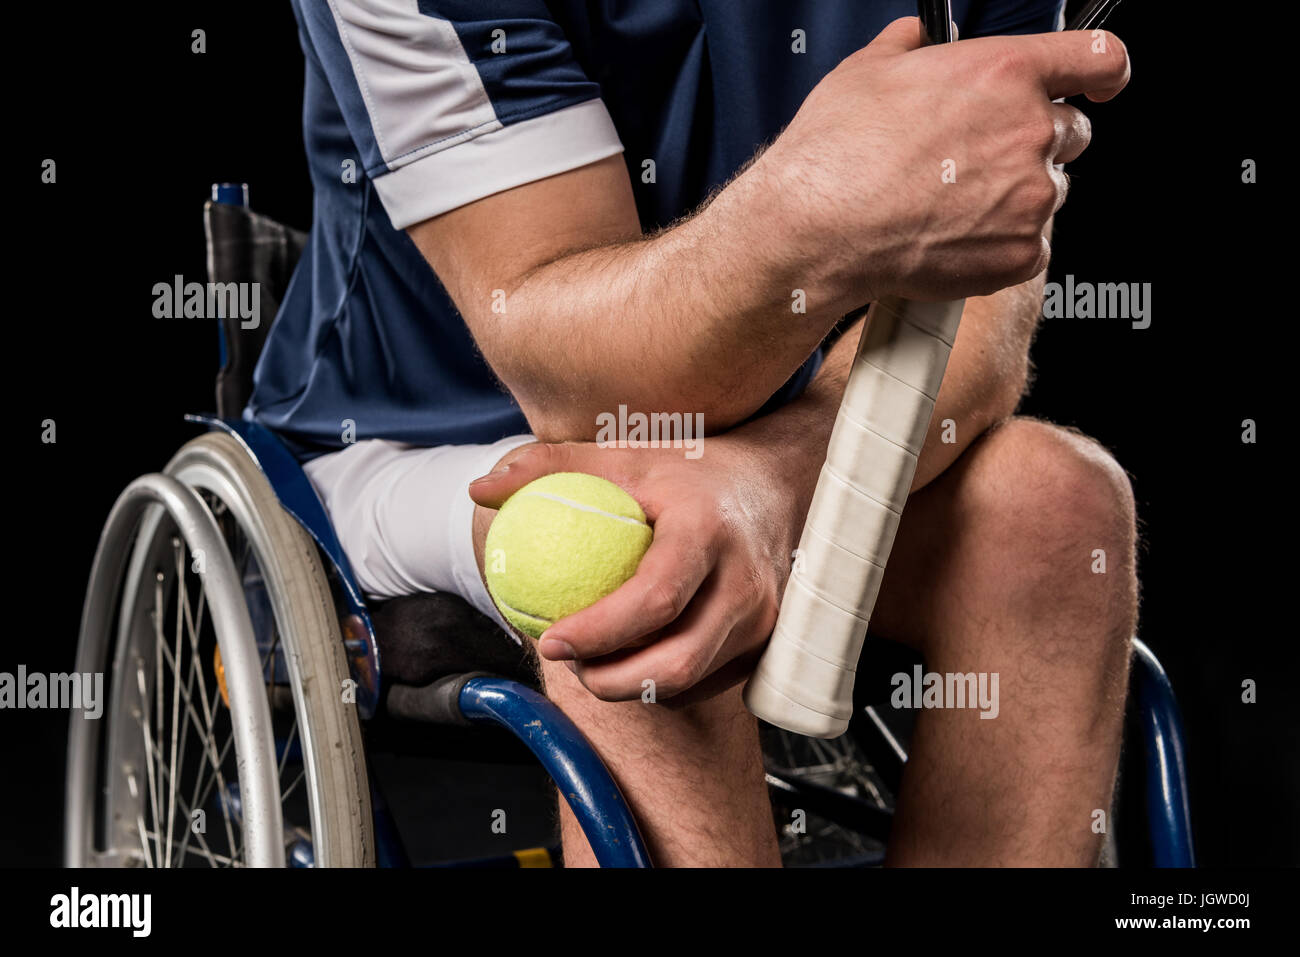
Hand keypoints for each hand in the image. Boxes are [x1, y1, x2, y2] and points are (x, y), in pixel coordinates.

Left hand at [469, 431, 810, 703]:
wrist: (773, 484)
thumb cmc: (690, 470)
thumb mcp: (623, 454)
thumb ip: (550, 466)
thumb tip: (481, 489)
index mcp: (708, 531)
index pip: (655, 600)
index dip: (599, 632)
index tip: (551, 640)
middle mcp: (745, 581)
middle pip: (676, 661)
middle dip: (609, 679)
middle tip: (565, 662)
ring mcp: (762, 618)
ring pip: (689, 681)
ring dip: (631, 684)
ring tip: (590, 659)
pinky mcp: (765, 642)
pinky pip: (705, 681)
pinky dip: (660, 682)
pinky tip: (630, 656)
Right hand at [760, 17, 1128, 300]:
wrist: (819, 229)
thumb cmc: (837, 155)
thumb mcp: (867, 70)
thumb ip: (911, 46)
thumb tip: (917, 39)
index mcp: (1005, 73)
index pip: (1098, 58)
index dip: (1105, 72)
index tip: (1101, 84)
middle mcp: (1028, 131)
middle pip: (1071, 132)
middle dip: (1034, 143)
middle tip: (980, 161)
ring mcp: (1030, 197)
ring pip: (1048, 192)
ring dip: (1015, 197)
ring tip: (953, 207)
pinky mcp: (1020, 254)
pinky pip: (1031, 248)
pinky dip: (1000, 247)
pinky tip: (954, 239)